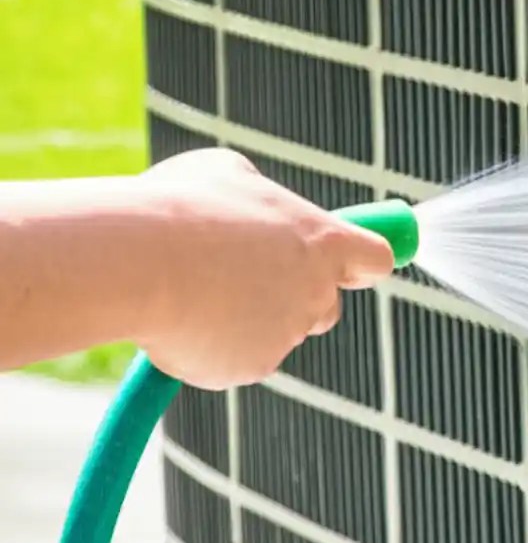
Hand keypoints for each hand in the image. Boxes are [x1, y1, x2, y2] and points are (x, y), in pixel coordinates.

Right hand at [135, 148, 392, 389]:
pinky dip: (211, 344)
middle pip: (327, 306)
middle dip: (298, 297)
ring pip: (274, 331)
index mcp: (322, 241)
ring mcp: (287, 334)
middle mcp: (316, 292)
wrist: (135, 263)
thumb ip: (259, 198)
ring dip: (244, 316)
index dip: (365, 261)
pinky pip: (236, 357)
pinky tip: (179, 318)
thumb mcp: (226, 175)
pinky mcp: (252, 367)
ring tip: (192, 286)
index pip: (375, 259)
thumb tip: (255, 210)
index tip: (358, 264)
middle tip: (247, 276)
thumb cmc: (178, 208)